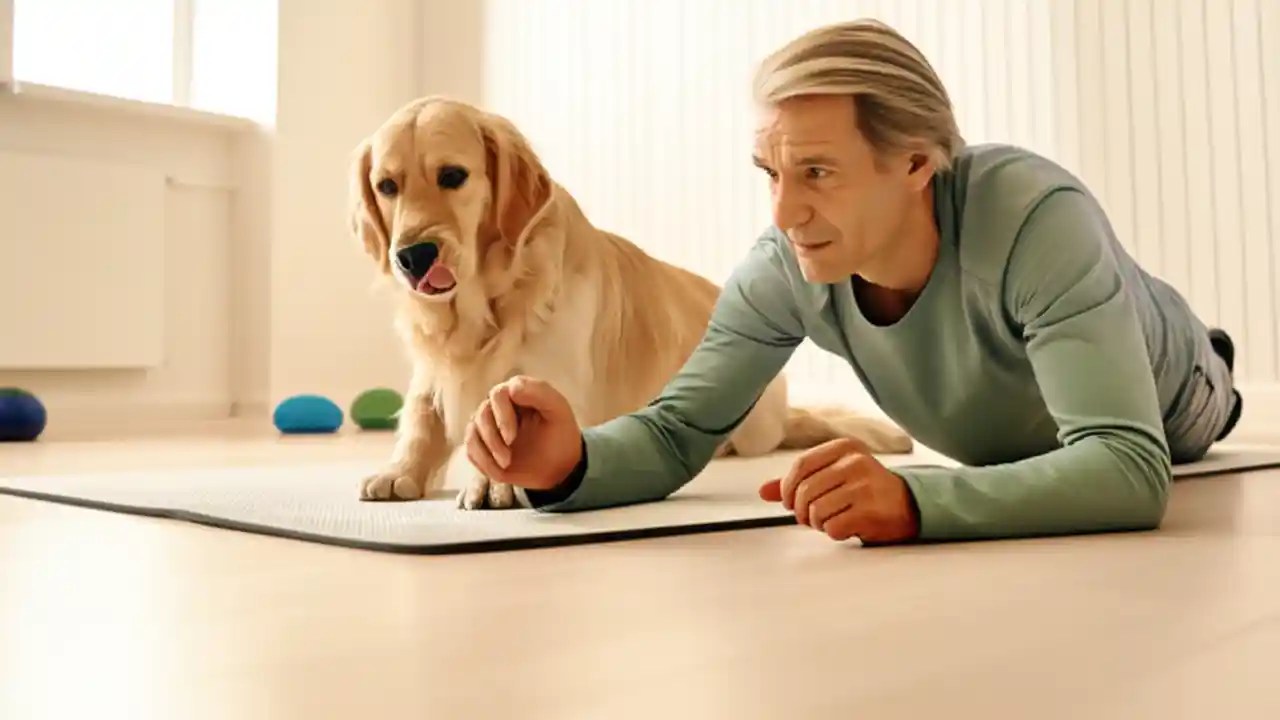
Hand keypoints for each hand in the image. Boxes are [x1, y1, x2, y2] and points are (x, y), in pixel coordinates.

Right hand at [465, 376, 582, 491]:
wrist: (558, 466)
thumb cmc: (560, 435)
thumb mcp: (559, 411)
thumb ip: (540, 392)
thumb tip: (512, 388)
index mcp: (517, 392)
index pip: (498, 395)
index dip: (502, 416)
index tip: (511, 438)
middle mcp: (499, 405)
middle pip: (482, 414)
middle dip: (493, 439)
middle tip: (508, 458)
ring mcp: (489, 425)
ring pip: (473, 432)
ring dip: (487, 452)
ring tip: (506, 464)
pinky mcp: (483, 445)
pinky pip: (470, 450)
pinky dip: (483, 462)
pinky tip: (499, 470)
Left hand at [759, 438, 919, 543]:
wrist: (910, 506)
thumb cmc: (866, 490)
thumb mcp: (834, 477)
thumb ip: (800, 481)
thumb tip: (763, 491)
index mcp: (844, 448)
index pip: (801, 465)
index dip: (788, 488)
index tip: (790, 502)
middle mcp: (855, 462)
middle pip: (805, 490)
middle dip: (802, 511)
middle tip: (811, 517)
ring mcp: (864, 486)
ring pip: (816, 510)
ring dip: (818, 523)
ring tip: (831, 521)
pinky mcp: (870, 510)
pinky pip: (833, 527)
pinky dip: (834, 533)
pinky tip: (847, 527)